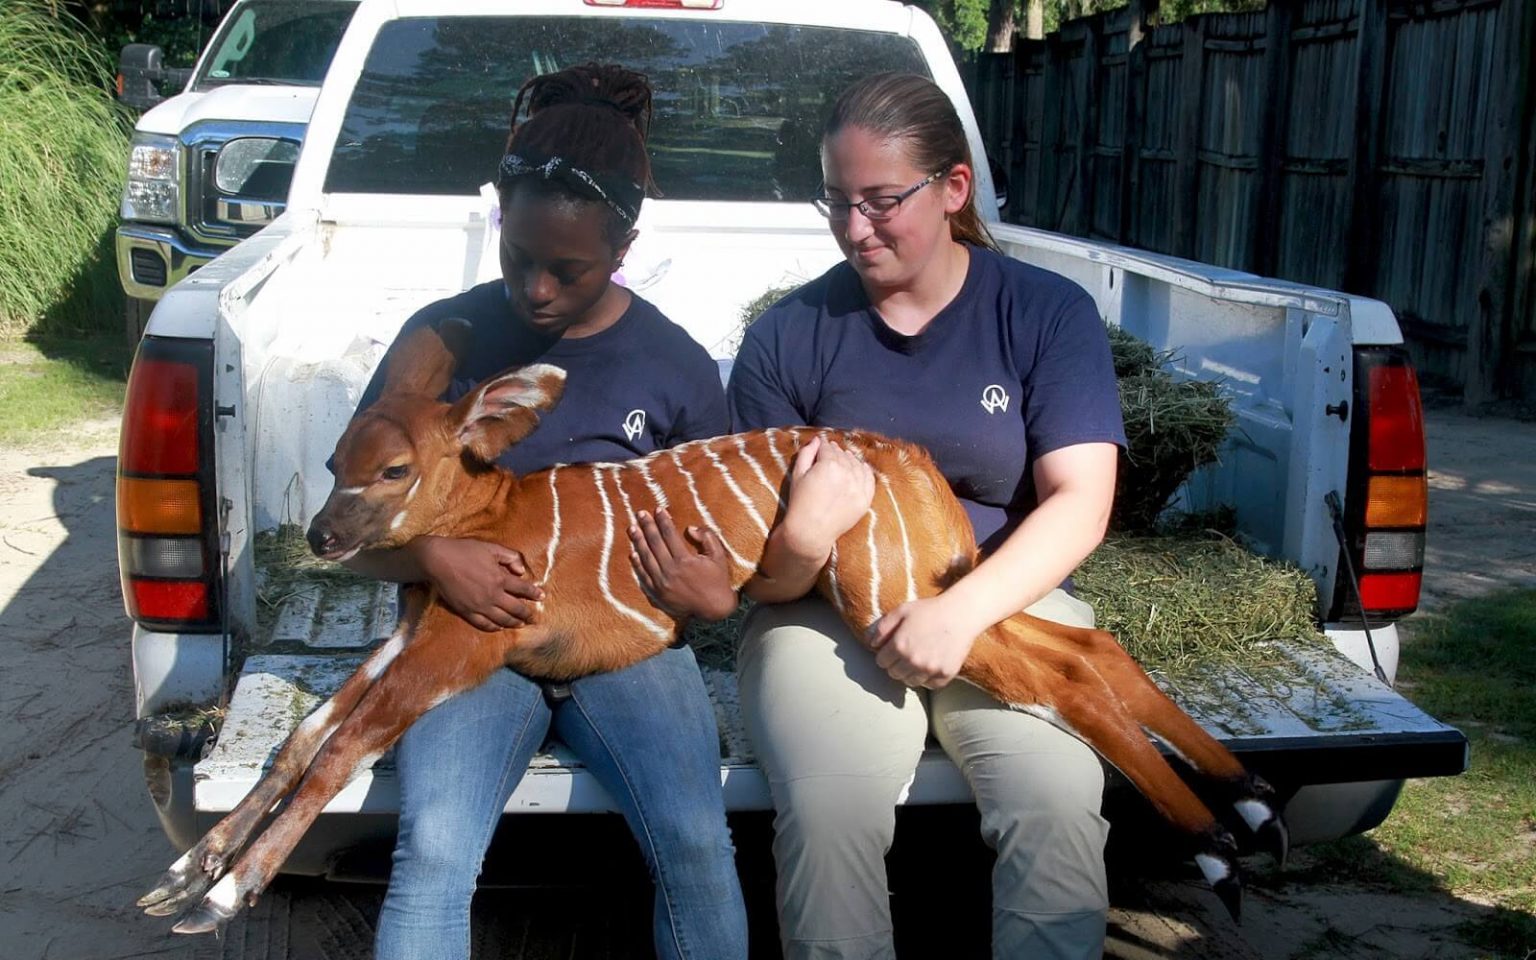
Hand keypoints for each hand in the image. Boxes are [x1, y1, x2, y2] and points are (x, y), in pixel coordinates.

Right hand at [414, 536, 541, 631]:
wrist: (437, 561)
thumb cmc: (464, 551)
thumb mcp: (491, 548)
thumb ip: (510, 557)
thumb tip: (521, 570)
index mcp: (500, 578)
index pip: (523, 589)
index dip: (535, 594)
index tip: (542, 597)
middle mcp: (492, 595)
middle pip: (516, 609)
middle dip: (528, 615)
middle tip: (535, 619)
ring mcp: (479, 606)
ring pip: (502, 620)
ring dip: (514, 623)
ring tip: (521, 624)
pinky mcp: (466, 611)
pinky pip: (484, 624)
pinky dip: (494, 627)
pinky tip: (499, 627)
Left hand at [628, 509, 736, 620]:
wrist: (713, 610)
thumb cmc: (717, 580)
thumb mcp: (718, 556)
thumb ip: (707, 538)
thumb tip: (690, 528)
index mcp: (685, 560)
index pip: (670, 535)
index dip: (663, 521)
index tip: (658, 509)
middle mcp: (671, 571)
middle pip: (655, 543)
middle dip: (647, 526)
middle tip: (640, 513)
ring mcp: (662, 583)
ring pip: (646, 558)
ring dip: (638, 542)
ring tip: (632, 528)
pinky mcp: (657, 594)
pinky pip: (643, 576)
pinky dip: (637, 564)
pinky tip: (632, 553)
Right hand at [779, 436, 875, 561]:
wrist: (810, 532)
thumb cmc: (800, 503)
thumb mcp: (797, 475)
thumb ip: (806, 453)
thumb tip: (816, 439)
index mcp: (828, 464)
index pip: (827, 448)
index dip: (823, 445)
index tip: (821, 445)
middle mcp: (846, 472)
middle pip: (842, 455)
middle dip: (835, 452)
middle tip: (831, 451)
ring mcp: (858, 486)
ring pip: (856, 464)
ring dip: (850, 459)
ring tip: (844, 458)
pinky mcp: (865, 499)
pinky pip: (869, 479)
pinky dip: (865, 471)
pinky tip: (861, 467)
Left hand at [863, 594, 980, 688]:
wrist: (960, 615)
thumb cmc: (929, 610)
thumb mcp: (901, 611)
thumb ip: (882, 628)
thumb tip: (869, 643)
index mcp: (899, 646)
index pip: (881, 662)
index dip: (885, 654)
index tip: (892, 648)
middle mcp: (913, 661)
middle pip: (893, 674)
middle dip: (895, 664)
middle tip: (905, 653)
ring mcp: (930, 670)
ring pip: (909, 682)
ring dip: (910, 673)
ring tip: (917, 659)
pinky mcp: (945, 675)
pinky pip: (929, 686)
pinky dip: (927, 678)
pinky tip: (930, 665)